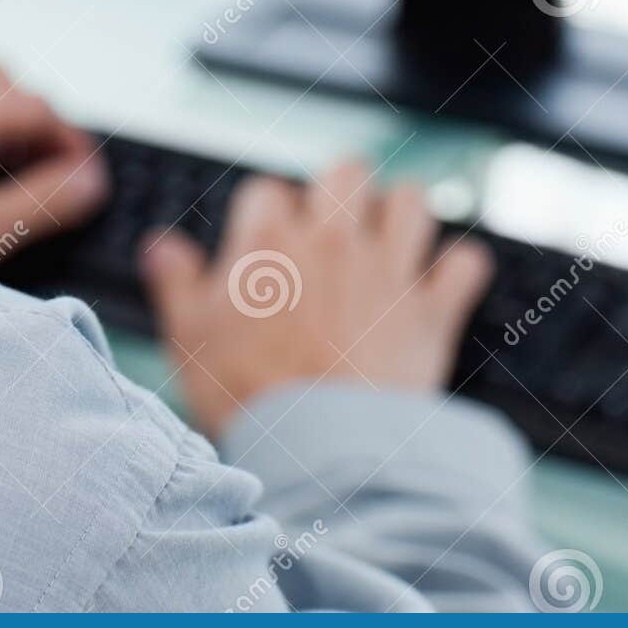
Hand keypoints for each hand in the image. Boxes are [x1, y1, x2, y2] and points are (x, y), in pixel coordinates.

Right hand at [140, 159, 491, 440]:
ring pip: (411, 200)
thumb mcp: (190, 341)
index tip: (265, 243)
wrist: (320, 455)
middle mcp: (331, 241)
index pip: (267, 190)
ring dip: (402, 213)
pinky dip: (459, 269)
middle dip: (339, 191)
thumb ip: (177, 285)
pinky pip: (465, 263)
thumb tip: (161, 247)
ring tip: (390, 238)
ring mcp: (386, 272)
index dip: (265, 215)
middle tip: (333, 228)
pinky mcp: (431, 311)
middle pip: (345, 172)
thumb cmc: (249, 399)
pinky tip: (444, 280)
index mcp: (269, 243)